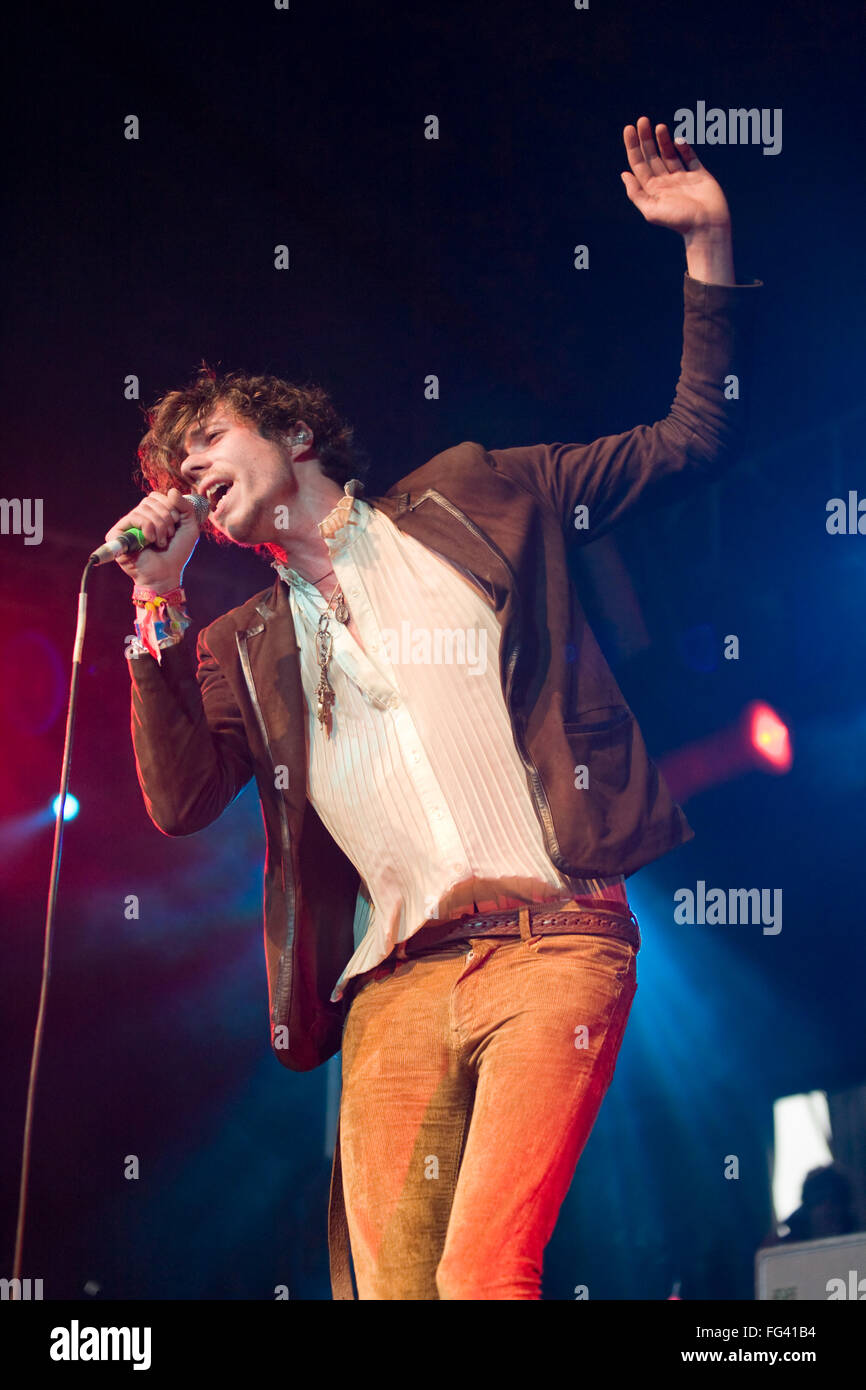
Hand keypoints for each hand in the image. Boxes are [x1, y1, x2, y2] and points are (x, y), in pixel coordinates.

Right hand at [105, 488, 202, 589]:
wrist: (166, 574)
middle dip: (166, 518)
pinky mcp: (117, 534)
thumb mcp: (189, 526)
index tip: (176, 525)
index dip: (170, 507)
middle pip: (150, 500)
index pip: (157, 496)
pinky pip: (134, 517)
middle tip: (168, 536)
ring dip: (159, 526)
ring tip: (160, 542)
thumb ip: (185, 506)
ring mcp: (127, 525)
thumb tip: (171, 491)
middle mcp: (137, 517)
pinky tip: (150, 540)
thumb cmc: (177, 553)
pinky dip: (148, 528)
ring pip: (144, 508)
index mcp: (151, 513)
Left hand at [620, 116, 730, 236]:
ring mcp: (683, 178)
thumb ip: (637, 193)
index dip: (633, 147)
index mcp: (653, 190)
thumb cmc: (679, 221)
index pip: (639, 164)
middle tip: (642, 120)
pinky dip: (684, 147)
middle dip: (646, 139)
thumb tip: (624, 174)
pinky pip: (690, 157)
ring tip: (659, 126)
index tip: (629, 129)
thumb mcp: (652, 210)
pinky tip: (678, 139)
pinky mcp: (699, 175)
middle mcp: (666, 183)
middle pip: (652, 156)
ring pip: (670, 154)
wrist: (708, 226)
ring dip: (663, 140)